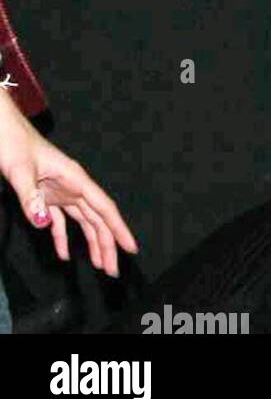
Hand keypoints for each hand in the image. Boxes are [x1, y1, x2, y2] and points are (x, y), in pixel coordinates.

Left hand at [0, 89, 137, 275]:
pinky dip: (62, 238)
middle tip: (113, 270)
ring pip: (84, 221)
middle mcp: (73, 185)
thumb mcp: (19, 170)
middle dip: (107, 244)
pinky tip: (63, 255)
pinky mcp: (46, 195)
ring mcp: (60, 191)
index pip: (103, 208)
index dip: (118, 229)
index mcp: (74, 178)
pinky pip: (61, 221)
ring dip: (92, 243)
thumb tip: (46, 224)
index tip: (130, 248)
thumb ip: (31, 197)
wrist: (2, 128)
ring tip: (99, 265)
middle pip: (97, 219)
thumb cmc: (12, 142)